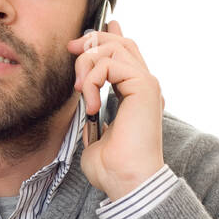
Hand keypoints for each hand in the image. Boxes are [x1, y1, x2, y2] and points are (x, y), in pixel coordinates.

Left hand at [67, 20, 166, 200]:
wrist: (126, 180)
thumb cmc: (111, 166)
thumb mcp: (93, 130)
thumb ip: (91, 109)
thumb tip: (84, 95)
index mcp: (135, 95)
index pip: (126, 53)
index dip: (105, 38)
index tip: (78, 43)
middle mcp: (144, 86)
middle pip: (121, 43)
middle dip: (92, 42)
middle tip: (72, 50)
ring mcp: (147, 84)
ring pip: (113, 49)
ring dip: (87, 65)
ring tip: (80, 91)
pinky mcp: (144, 85)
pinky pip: (109, 64)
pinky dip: (92, 80)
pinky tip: (91, 104)